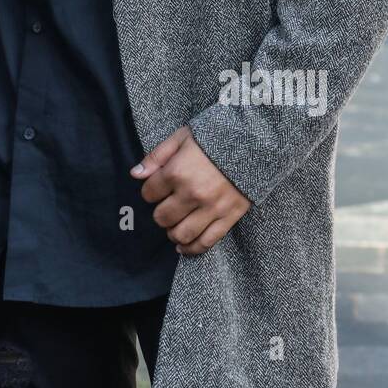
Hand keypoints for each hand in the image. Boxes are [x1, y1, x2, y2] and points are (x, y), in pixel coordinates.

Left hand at [131, 126, 250, 255]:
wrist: (252, 143)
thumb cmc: (213, 138)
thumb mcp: (181, 138)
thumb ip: (156, 157)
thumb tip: (135, 174)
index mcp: (177, 172)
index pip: (149, 193)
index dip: (150, 192)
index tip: (156, 189)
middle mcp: (192, 193)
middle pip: (162, 217)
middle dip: (160, 214)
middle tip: (165, 208)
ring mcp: (211, 208)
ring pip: (181, 234)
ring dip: (172, 233)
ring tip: (173, 228)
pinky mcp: (229, 217)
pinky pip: (207, 242)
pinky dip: (192, 248)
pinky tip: (184, 246)